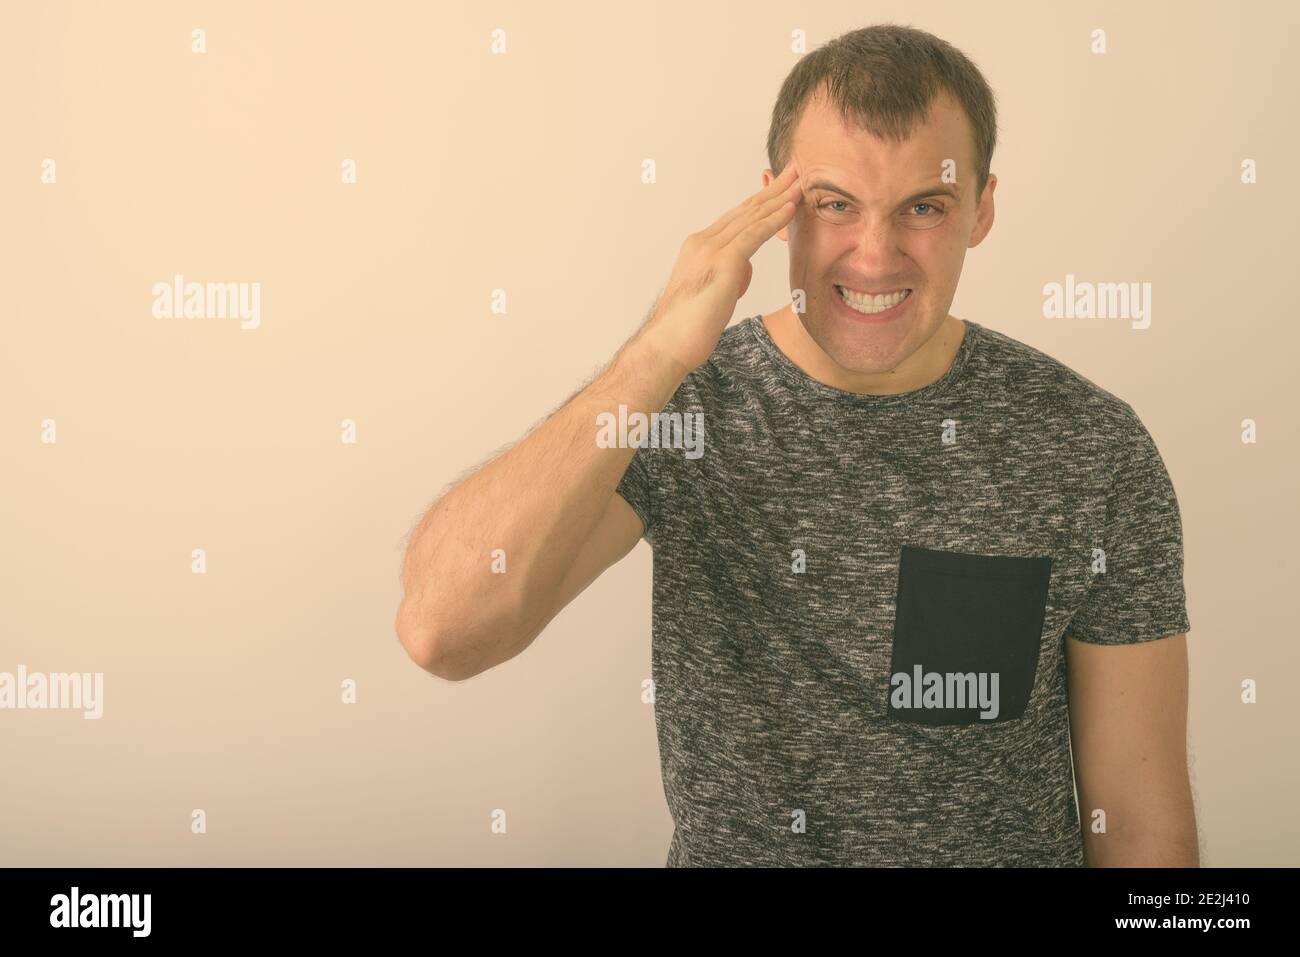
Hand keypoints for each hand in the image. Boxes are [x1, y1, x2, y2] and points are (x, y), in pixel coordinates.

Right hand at [637, 163, 801, 376]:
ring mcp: (711, 250)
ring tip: (800, 181)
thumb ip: (727, 275)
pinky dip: (774, 218)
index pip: (735, 219)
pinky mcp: (722, 263)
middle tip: (794, 170)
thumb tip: (741, 271)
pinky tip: (791, 207)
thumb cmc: (687, 327)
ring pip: (752, 217)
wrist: (667, 344)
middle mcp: (702, 242)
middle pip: (745, 210)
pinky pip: (754, 234)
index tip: (779, 188)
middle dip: (772, 189)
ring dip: (779, 197)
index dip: (759, 201)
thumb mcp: (712, 293)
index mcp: (698, 247)